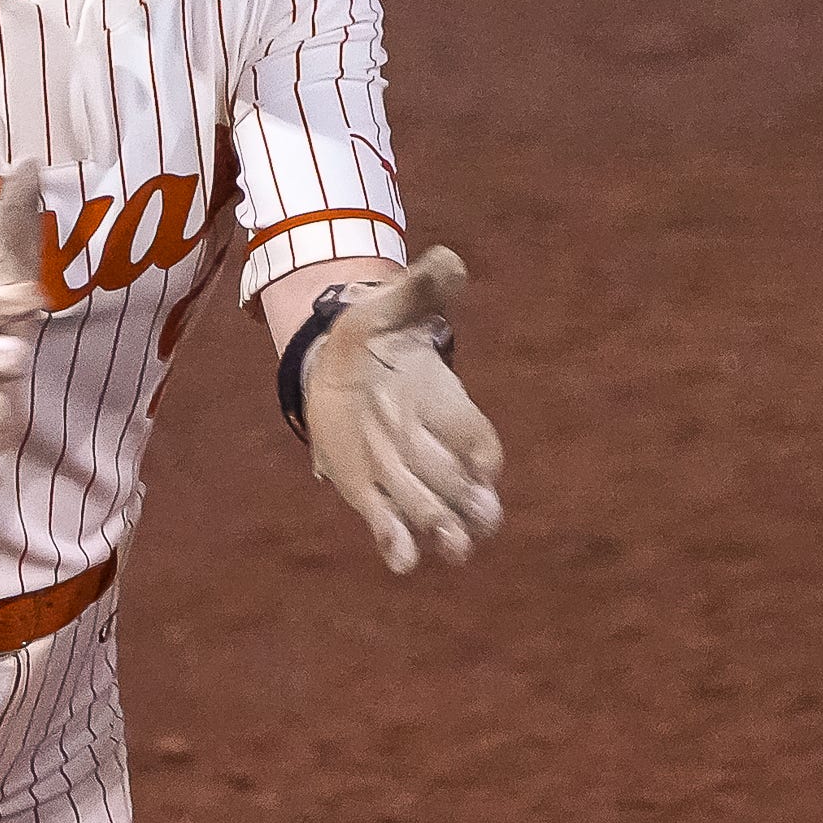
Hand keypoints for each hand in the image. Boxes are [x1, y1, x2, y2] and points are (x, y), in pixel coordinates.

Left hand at [302, 249, 504, 571]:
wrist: (335, 362)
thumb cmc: (372, 330)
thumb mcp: (392, 303)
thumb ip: (423, 286)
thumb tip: (450, 262)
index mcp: (442, 402)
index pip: (476, 436)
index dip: (483, 452)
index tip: (487, 467)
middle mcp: (425, 444)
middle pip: (456, 480)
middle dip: (469, 501)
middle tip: (482, 521)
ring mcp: (397, 472)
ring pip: (427, 509)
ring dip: (441, 529)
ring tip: (454, 549)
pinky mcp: (365, 490)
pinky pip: (384, 523)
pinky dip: (395, 544)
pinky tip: (401, 560)